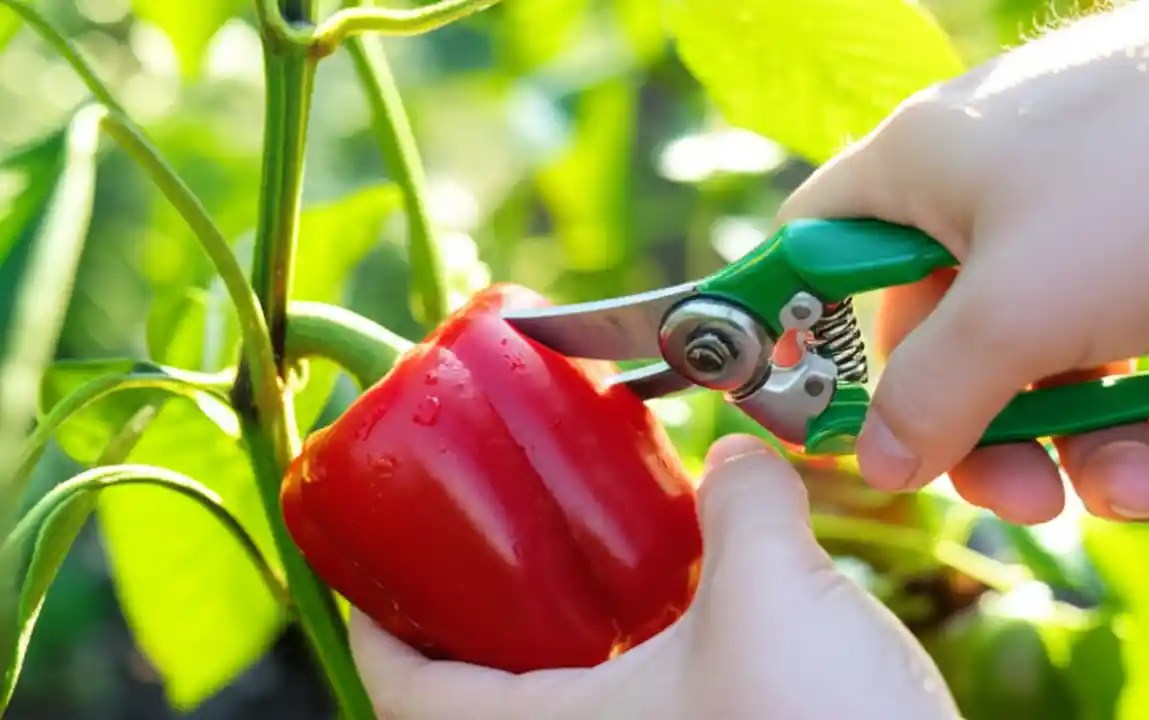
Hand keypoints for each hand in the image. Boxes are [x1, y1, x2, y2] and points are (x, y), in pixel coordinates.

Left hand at [349, 435, 958, 719]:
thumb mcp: (772, 595)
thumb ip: (746, 502)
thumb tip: (741, 452)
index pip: (408, 694)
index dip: (374, 628)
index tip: (365, 568)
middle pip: (484, 697)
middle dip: (479, 616)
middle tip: (491, 537)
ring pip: (572, 703)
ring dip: (569, 632)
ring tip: (592, 553)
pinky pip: (644, 711)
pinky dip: (642, 659)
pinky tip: (689, 607)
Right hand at [778, 1, 1148, 523]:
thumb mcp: (1015, 312)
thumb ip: (931, 398)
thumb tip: (878, 464)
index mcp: (918, 172)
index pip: (818, 255)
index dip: (805, 340)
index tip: (826, 422)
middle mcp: (991, 185)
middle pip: (951, 338)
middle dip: (996, 436)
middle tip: (1033, 498)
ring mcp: (1091, 208)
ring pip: (1060, 353)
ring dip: (1099, 441)